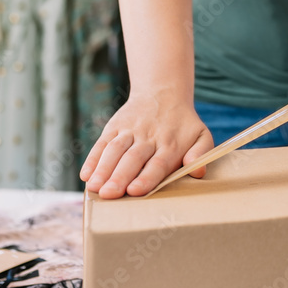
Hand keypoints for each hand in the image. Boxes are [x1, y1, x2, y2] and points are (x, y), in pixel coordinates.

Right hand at [79, 95, 213, 198]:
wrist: (163, 93)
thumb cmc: (183, 125)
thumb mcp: (201, 135)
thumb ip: (201, 154)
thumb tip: (198, 172)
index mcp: (171, 144)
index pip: (158, 163)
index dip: (146, 177)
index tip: (135, 191)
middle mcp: (149, 137)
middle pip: (133, 158)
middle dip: (120, 177)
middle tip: (109, 194)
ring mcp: (130, 130)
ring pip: (115, 150)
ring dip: (103, 169)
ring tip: (94, 188)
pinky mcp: (114, 127)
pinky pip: (102, 143)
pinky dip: (93, 158)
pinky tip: (86, 175)